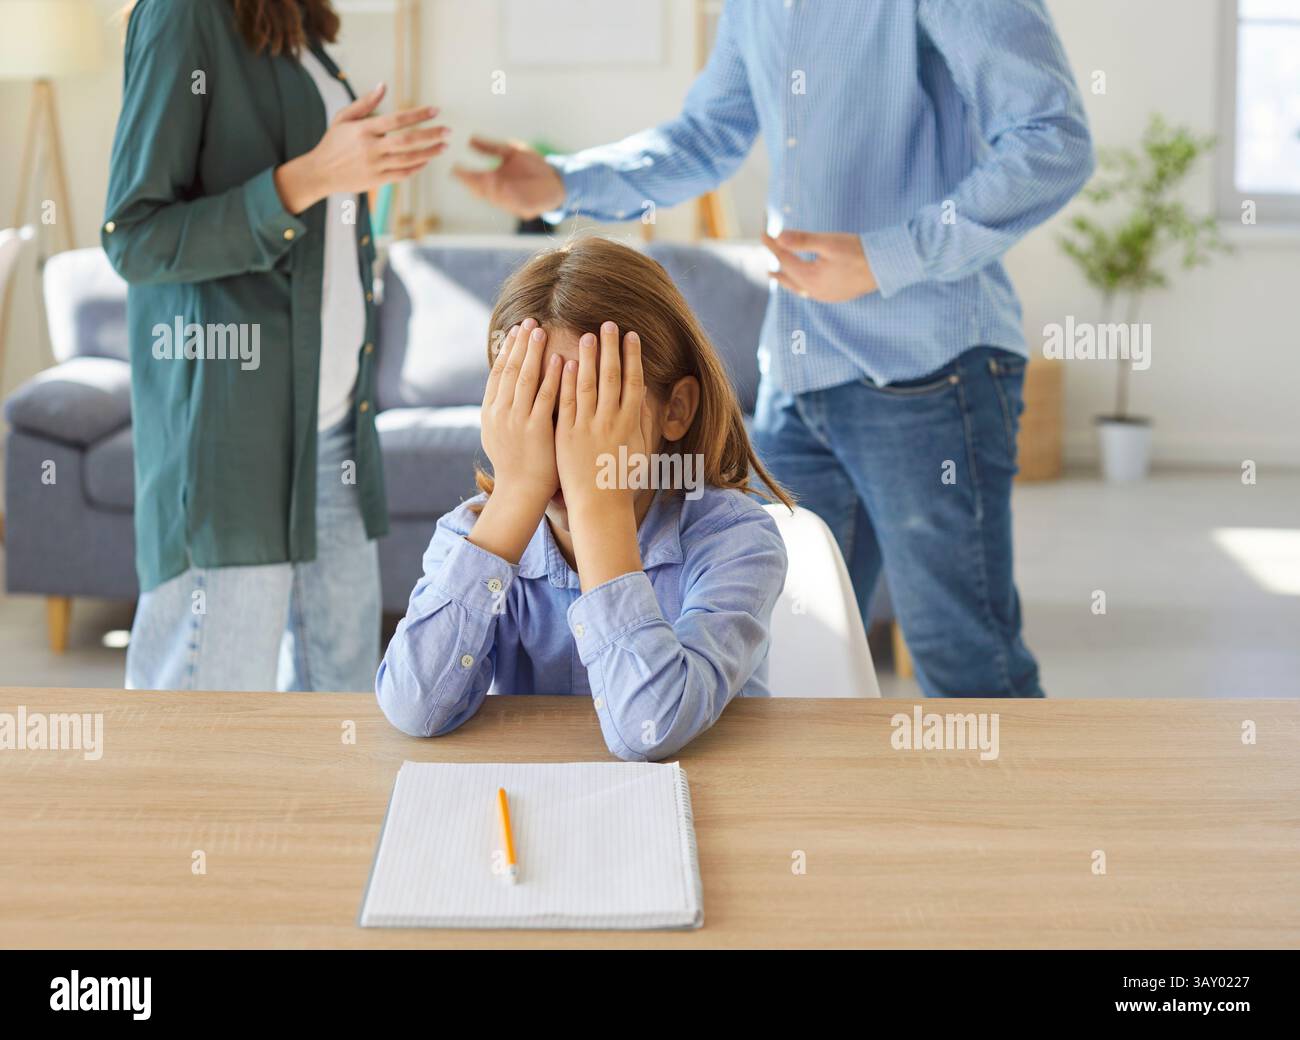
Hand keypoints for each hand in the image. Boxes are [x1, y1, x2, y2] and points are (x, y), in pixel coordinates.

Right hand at [274, 84, 448, 213]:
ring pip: (408, 159)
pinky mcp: (376, 180)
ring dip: (429, 153)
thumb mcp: (343, 118)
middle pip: (407, 141)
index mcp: (363, 129)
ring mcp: (374, 165)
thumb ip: (365, 103)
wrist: (320, 172)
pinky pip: (402, 174)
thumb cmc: (333, 142)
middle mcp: (370, 148)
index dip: (418, 115)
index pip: (396, 120)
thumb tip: (384, 85)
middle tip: (448, 131)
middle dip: (430, 135)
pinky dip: (416, 167)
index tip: (436, 110)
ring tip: (444, 146)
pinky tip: (427, 160)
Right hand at [453, 136, 565, 218]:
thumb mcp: (510, 152)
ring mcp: (510, 201)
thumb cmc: (533, 166)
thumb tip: (469, 138)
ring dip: (487, 189)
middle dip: (471, 183)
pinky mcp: (524, 208)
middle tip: (462, 173)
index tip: (452, 165)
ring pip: (494, 197)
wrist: (556, 179)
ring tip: (482, 176)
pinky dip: (505, 196)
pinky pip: (513, 203)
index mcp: (493, 179)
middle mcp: (498, 192)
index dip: (462, 174)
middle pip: (480, 190)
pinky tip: (501, 186)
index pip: (472, 178)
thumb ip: (491, 148)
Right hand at [466, 319, 563, 563]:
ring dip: (533, 352)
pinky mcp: (536, 430)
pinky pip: (545, 397)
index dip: (507, 349)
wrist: (521, 493)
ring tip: (541, 330)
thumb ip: (502, 409)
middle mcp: (500, 412)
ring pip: (524, 378)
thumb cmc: (516, 465)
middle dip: (520, 343)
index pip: (498, 372)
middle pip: (509, 369)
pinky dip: (551, 377)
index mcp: (490, 411)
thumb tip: (505, 387)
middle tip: (530, 320)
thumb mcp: (499, 434)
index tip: (516, 330)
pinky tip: (559, 359)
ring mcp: (516, 421)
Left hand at [556, 323, 650, 590]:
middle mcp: (611, 421)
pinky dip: (567, 381)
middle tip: (609, 324)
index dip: (632, 357)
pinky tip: (566, 362)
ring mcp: (588, 426)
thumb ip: (641, 423)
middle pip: (612, 376)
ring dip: (589, 357)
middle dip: (611, 348)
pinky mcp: (567, 434)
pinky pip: (567, 402)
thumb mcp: (639, 449)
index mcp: (631, 423)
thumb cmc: (621, 480)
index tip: (631, 336)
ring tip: (587, 334)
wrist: (599, 506)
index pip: (633, 382)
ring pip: (589, 384)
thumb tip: (647, 400)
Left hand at [761, 229, 878, 301]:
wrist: (887, 266)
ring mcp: (826, 296)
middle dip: (777, 264)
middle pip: (789, 276)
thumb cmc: (858, 251)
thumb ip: (802, 241)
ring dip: (787, 278)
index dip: (773, 246)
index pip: (785, 260)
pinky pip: (811, 291)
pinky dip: (801, 284)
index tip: (764, 234)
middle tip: (766, 258)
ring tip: (775, 274)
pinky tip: (803, 282)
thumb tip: (778, 237)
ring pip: (799, 287)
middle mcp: (816, 292)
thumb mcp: (828, 242)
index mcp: (811, 279)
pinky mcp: (837, 295)